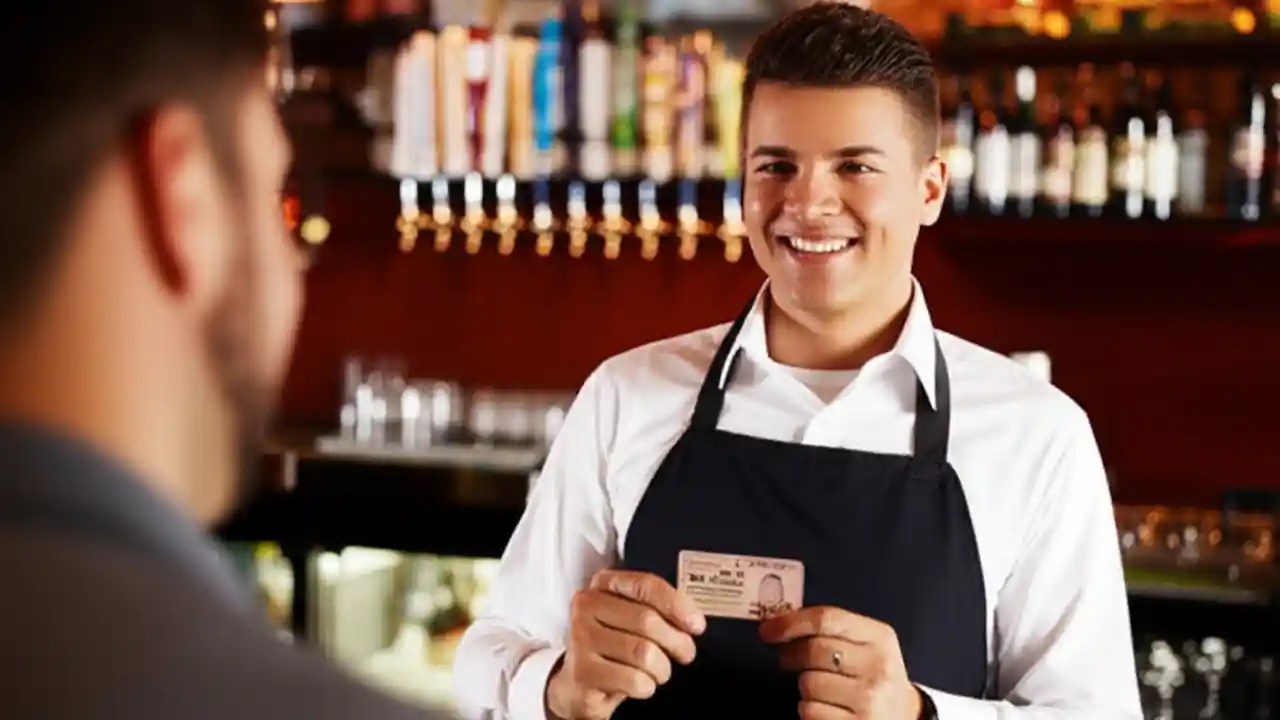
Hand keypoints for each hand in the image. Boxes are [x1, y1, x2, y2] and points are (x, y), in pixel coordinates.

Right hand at [546, 569, 706, 719]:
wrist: (578, 683)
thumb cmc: (612, 646)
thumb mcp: (631, 618)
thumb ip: (657, 608)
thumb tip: (693, 620)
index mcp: (603, 583)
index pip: (645, 585)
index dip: (677, 604)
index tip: (696, 624)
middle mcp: (587, 605)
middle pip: (648, 620)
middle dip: (676, 641)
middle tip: (685, 652)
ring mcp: (581, 638)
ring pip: (643, 653)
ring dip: (661, 668)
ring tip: (658, 671)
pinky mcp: (583, 671)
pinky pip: (633, 679)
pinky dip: (646, 686)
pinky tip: (639, 684)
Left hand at [760, 607, 923, 719]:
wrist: (904, 716)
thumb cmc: (872, 676)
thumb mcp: (866, 645)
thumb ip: (830, 630)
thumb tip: (777, 624)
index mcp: (880, 638)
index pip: (826, 619)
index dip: (790, 622)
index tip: (767, 630)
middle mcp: (878, 667)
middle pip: (813, 650)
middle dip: (792, 654)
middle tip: (787, 659)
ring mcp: (869, 700)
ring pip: (808, 683)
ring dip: (805, 686)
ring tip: (821, 689)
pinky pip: (810, 711)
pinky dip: (810, 710)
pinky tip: (827, 708)